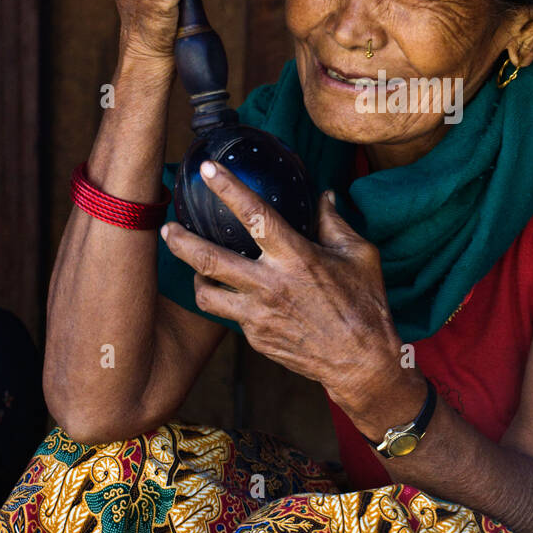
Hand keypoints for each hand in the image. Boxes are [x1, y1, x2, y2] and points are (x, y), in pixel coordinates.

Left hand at [160, 163, 405, 413]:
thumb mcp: (359, 255)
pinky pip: (231, 316)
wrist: (361, 363)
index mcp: (295, 257)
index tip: (207, 169)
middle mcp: (270, 285)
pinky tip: (235, 295)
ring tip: (195, 267)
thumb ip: (335, 223)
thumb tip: (325, 197)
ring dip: (195, 277)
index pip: (254, 215)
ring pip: (207, 294)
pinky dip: (229, 302)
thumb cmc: (365, 305)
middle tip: (167, 228)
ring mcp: (258, 316)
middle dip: (181, 241)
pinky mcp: (256, 339)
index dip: (228, 187)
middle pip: (208, 259)